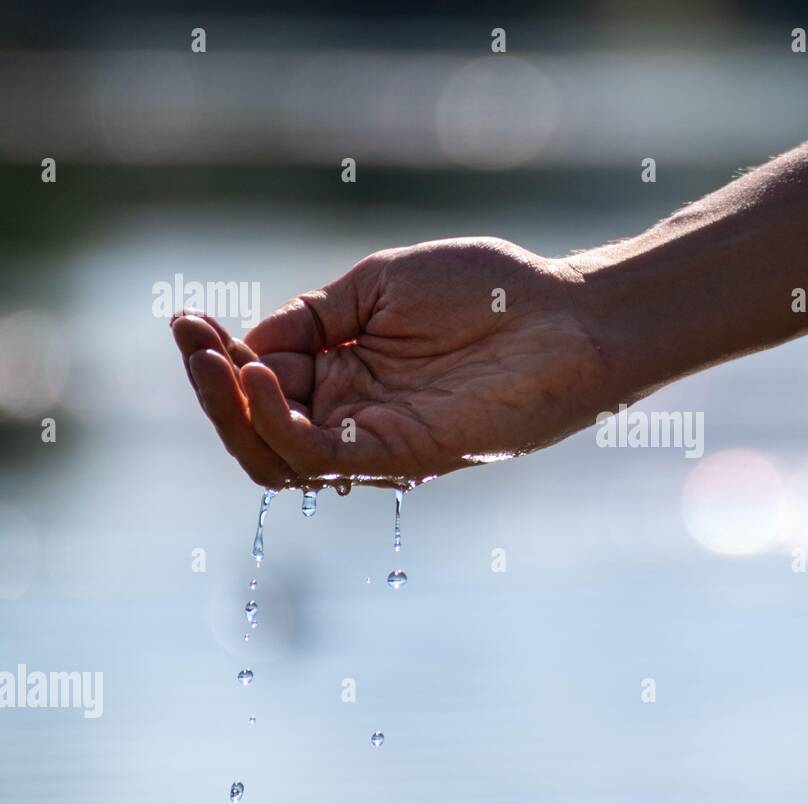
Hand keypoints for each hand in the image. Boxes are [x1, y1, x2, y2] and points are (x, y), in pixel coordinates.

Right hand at [171, 238, 614, 487]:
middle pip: (257, 426)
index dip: (219, 355)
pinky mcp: (402, 454)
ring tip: (216, 360)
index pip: (261, 379)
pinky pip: (321, 457)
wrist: (563, 316)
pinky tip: (261, 377)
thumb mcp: (377, 284)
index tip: (185, 318)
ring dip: (232, 409)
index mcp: (344, 369)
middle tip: (190, 339)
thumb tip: (249, 343)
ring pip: (277, 453)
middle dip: (212, 386)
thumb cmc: (486, 290)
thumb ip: (312, 316)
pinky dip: (278, 426)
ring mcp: (375, 436)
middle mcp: (353, 411)